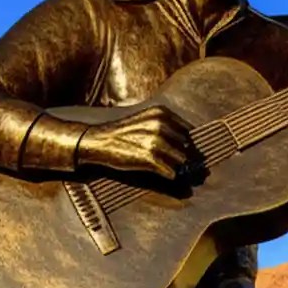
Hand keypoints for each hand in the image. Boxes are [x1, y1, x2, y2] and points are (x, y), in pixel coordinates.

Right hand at [76, 105, 193, 180]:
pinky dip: (170, 175)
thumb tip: (187, 142)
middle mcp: (161, 125)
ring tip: (171, 168)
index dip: (185, 142)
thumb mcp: (146, 119)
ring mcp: (156, 142)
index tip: (181, 149)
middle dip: (182, 154)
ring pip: (181, 159)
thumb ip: (165, 125)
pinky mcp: (150, 158)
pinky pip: (170, 171)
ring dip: (177, 166)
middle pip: (186, 145)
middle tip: (178, 162)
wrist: (100, 141)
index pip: (187, 130)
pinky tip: (167, 175)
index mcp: (161, 113)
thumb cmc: (123, 133)